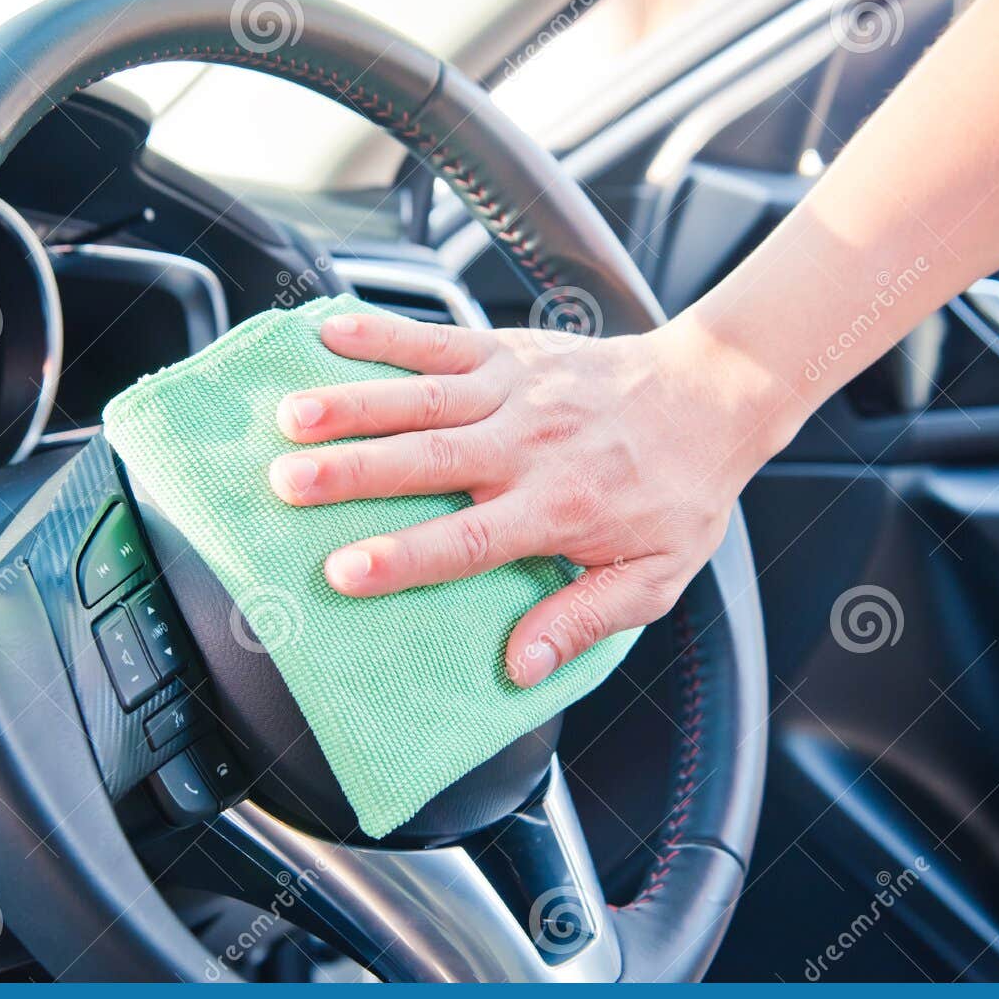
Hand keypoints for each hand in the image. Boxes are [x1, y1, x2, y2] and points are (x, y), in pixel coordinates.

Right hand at [268, 308, 790, 686]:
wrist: (712, 394)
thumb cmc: (677, 491)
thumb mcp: (654, 575)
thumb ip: (585, 618)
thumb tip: (521, 667)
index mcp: (559, 509)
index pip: (469, 540)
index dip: (404, 558)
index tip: (343, 573)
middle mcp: (530, 446)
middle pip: (429, 460)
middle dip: (354, 471)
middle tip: (287, 482)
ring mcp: (516, 392)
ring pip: (423, 396)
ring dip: (353, 402)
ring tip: (290, 414)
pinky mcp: (509, 351)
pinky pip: (440, 339)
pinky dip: (385, 333)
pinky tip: (329, 331)